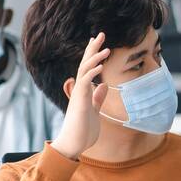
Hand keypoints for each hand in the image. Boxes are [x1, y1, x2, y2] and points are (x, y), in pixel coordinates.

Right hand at [50, 32, 110, 159]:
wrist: (73, 145)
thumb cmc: (83, 131)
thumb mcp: (94, 112)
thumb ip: (97, 98)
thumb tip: (103, 86)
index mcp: (84, 91)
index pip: (88, 68)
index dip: (93, 55)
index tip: (99, 42)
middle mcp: (80, 90)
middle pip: (85, 63)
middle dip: (93, 49)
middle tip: (100, 34)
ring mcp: (79, 95)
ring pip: (84, 70)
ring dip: (94, 57)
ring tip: (106, 47)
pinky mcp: (80, 102)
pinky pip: (85, 82)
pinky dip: (92, 72)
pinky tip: (100, 65)